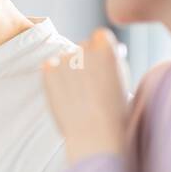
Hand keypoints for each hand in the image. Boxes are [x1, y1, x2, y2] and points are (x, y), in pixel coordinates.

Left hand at [42, 28, 130, 161]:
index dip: (100, 50)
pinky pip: (51, 67)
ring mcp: (65, 58)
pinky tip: (65, 95)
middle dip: (84, 60)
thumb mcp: (122, 81)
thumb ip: (113, 61)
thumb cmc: (114, 113)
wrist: (94, 134)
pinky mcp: (48, 69)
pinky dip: (55, 78)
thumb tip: (113, 48)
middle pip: (82, 47)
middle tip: (88, 86)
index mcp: (108, 49)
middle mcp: (86, 49)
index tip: (101, 64)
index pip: (100, 36)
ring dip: (69, 70)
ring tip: (78, 95)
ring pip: (66, 58)